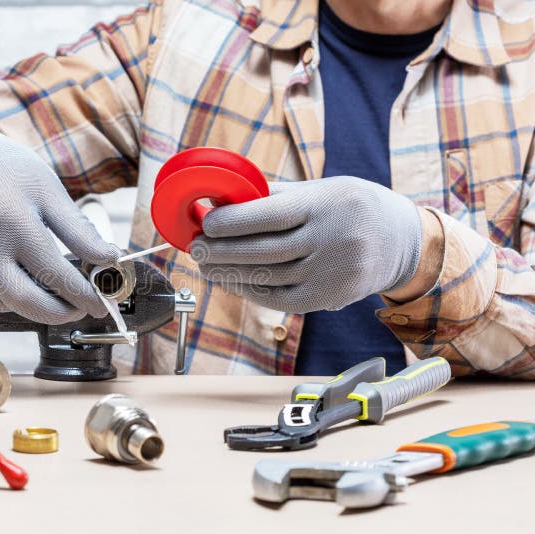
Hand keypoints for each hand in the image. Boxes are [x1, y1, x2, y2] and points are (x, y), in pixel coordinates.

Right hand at [0, 126, 119, 323]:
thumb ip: (80, 231)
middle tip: (81, 308)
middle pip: (25, 301)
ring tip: (51, 287)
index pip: (53, 273)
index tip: (102, 306)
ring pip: (6, 305)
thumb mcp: (51, 193)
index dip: (83, 295)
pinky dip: (8, 298)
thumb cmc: (14, 176)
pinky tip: (20, 277)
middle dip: (60, 312)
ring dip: (34, 305)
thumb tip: (109, 260)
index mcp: (10, 221)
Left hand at [190, 177, 423, 312]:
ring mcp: (332, 273)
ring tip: (206, 265)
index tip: (205, 223)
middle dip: (222, 251)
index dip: (233, 221)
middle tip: (195, 249)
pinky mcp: (330, 298)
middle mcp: (332, 240)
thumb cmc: (348, 207)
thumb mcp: (320, 190)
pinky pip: (280, 298)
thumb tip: (219, 200)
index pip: (270, 214)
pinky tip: (230, 282)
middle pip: (265, 250)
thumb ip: (273, 195)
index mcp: (326, 205)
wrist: (401, 241)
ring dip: (230, 273)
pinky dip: (250, 290)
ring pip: (269, 276)